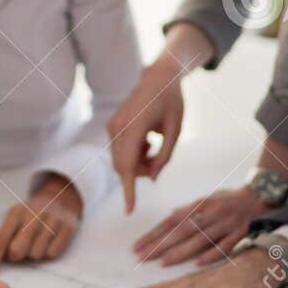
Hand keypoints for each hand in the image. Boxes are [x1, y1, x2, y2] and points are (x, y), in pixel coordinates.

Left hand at [0, 174, 82, 269]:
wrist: (59, 198)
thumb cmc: (31, 215)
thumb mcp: (14, 218)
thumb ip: (2, 238)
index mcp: (16, 213)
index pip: (0, 239)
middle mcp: (33, 215)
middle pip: (17, 251)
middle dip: (16, 256)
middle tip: (20, 250)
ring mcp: (51, 221)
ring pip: (36, 255)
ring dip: (34, 253)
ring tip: (37, 241)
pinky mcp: (67, 228)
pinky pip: (52, 254)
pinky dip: (49, 252)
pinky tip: (49, 241)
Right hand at [107, 54, 185, 213]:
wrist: (159, 76)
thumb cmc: (172, 101)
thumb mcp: (176, 130)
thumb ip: (165, 157)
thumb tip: (151, 179)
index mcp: (135, 126)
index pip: (128, 166)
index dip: (129, 191)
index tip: (129, 211)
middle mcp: (118, 127)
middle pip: (123, 167)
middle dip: (140, 172)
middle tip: (159, 157)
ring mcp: (112, 126)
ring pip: (120, 162)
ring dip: (137, 163)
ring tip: (154, 146)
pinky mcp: (112, 126)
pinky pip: (119, 152)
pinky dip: (133, 155)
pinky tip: (147, 141)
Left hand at [132, 186, 265, 266]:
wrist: (260, 196)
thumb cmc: (230, 200)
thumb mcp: (208, 198)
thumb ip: (190, 209)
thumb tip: (171, 216)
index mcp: (200, 204)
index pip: (172, 221)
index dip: (153, 234)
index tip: (137, 246)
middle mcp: (211, 212)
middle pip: (182, 231)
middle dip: (160, 245)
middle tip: (142, 257)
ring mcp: (226, 222)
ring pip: (200, 239)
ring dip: (181, 251)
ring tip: (163, 262)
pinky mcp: (241, 232)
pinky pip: (225, 245)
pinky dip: (212, 254)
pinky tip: (198, 264)